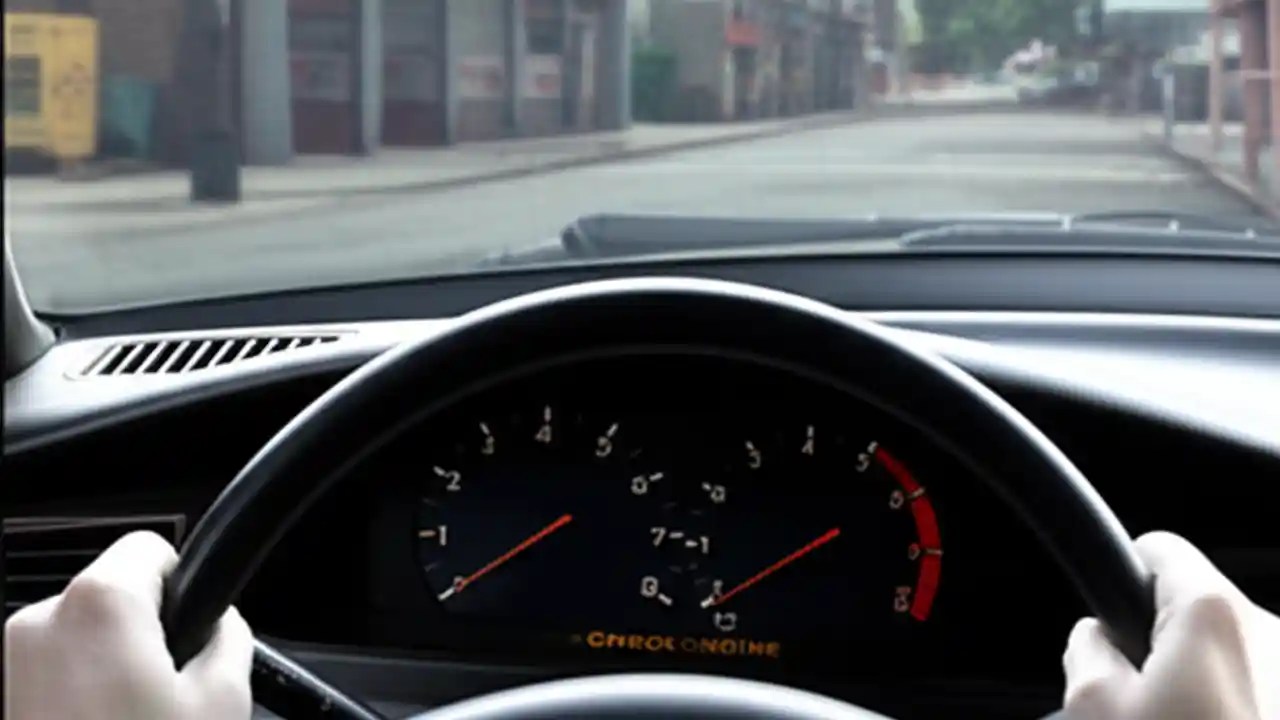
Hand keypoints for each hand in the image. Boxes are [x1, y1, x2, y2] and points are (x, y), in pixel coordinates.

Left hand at [4, 531, 252, 719]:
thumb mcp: (222, 702)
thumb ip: (229, 638)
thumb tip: (218, 625)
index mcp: (98, 606)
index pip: (152, 547)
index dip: (185, 585)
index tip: (194, 629)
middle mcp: (40, 622)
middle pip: (117, 597)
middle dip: (147, 634)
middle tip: (169, 694)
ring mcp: (10, 662)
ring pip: (85, 638)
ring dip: (110, 668)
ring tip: (132, 717)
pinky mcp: (5, 696)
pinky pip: (54, 673)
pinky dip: (78, 694)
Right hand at [1063, 531, 1279, 719]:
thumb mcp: (1095, 706)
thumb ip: (1087, 647)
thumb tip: (1098, 638)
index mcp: (1214, 612)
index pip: (1156, 550)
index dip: (1121, 583)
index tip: (1113, 626)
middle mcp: (1271, 630)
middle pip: (1190, 608)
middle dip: (1160, 646)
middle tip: (1145, 704)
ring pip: (1223, 651)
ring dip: (1200, 680)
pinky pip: (1256, 685)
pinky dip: (1233, 705)